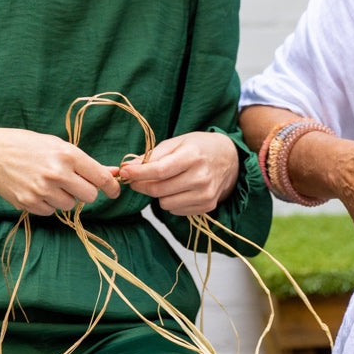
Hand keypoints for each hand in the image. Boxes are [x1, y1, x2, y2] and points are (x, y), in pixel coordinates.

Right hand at [0, 126, 121, 215]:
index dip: (112, 187)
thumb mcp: (60, 146)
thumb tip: (112, 173)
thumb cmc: (30, 146)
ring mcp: (42, 190)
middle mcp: (57, 173)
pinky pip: (51, 211)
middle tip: (74, 183)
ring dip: (65, 197)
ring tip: (50, 183)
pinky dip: (48, 204)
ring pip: (70, 205)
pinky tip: (37, 189)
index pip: (100, 178)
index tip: (115, 191)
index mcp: (68, 155)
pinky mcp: (29, 203)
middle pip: (89, 196)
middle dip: (86, 191)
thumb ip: (86, 163)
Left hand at [117, 131, 237, 215]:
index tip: (124, 173)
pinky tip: (179, 189)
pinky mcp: (208, 206)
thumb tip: (127, 168)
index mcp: (192, 156)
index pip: (160, 170)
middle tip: (136, 178)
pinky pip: (176, 211)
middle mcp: (201, 177)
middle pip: (158, 189)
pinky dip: (172, 201)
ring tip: (166, 182)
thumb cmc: (199, 147)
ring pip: (165, 203)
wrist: (229, 158)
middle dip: (142, 184)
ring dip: (159, 194)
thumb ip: (152, 155)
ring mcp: (206, 194)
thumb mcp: (177, 142)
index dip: (138, 174)